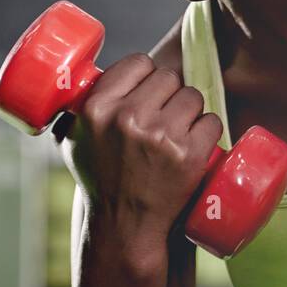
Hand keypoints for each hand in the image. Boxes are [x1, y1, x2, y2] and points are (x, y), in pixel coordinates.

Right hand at [56, 53, 222, 250]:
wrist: (124, 223)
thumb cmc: (99, 179)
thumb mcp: (74, 140)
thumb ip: (78, 108)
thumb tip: (83, 75)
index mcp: (97, 108)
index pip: (139, 62)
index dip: (147, 75)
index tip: (147, 91)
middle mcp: (128, 118)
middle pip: (169, 77)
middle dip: (169, 95)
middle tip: (163, 117)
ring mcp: (161, 136)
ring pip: (193, 97)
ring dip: (190, 112)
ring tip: (176, 133)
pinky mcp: (189, 154)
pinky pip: (212, 121)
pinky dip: (207, 132)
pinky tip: (194, 145)